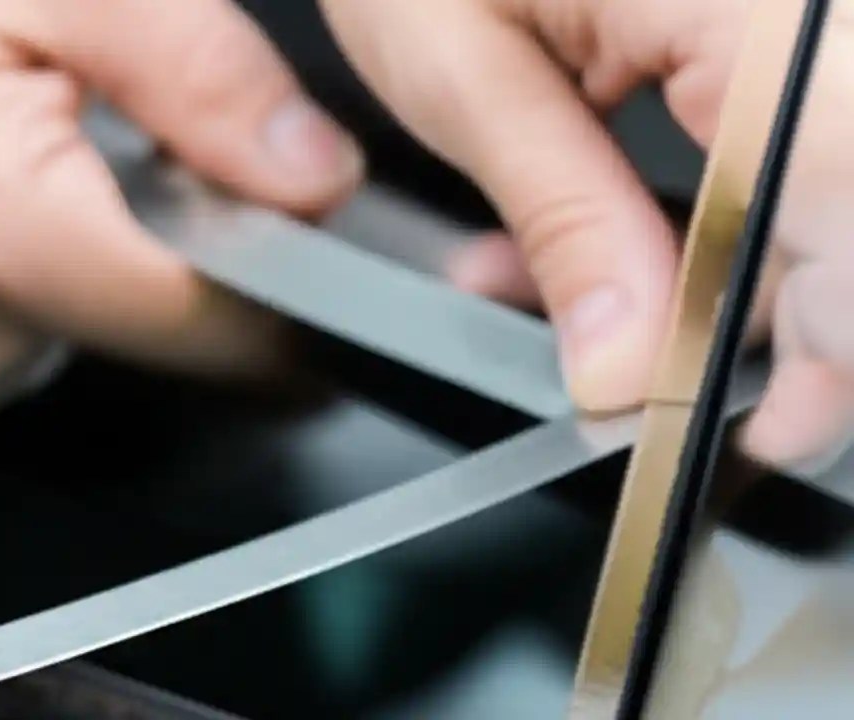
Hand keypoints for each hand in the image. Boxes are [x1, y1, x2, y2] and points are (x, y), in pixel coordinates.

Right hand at [0, 0, 361, 412]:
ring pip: (86, 336)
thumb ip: (204, 84)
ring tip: (38, 147)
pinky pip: (13, 335)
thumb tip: (314, 182)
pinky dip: (34, 269)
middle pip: (153, 336)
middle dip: (188, 254)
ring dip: (100, 255)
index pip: (210, 328)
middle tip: (141, 139)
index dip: (302, 309)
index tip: (351, 285)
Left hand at [322, 0, 853, 466]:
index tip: (765, 421)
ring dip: (749, 269)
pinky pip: (796, 128)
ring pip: (838, 171)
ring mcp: (797, 9)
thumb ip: (567, 221)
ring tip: (615, 319)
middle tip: (699, 388)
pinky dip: (728, 209)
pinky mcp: (774, 17)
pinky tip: (626, 248)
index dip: (828, 333)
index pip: (842, 185)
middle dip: (801, 315)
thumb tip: (628, 366)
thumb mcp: (467, 76)